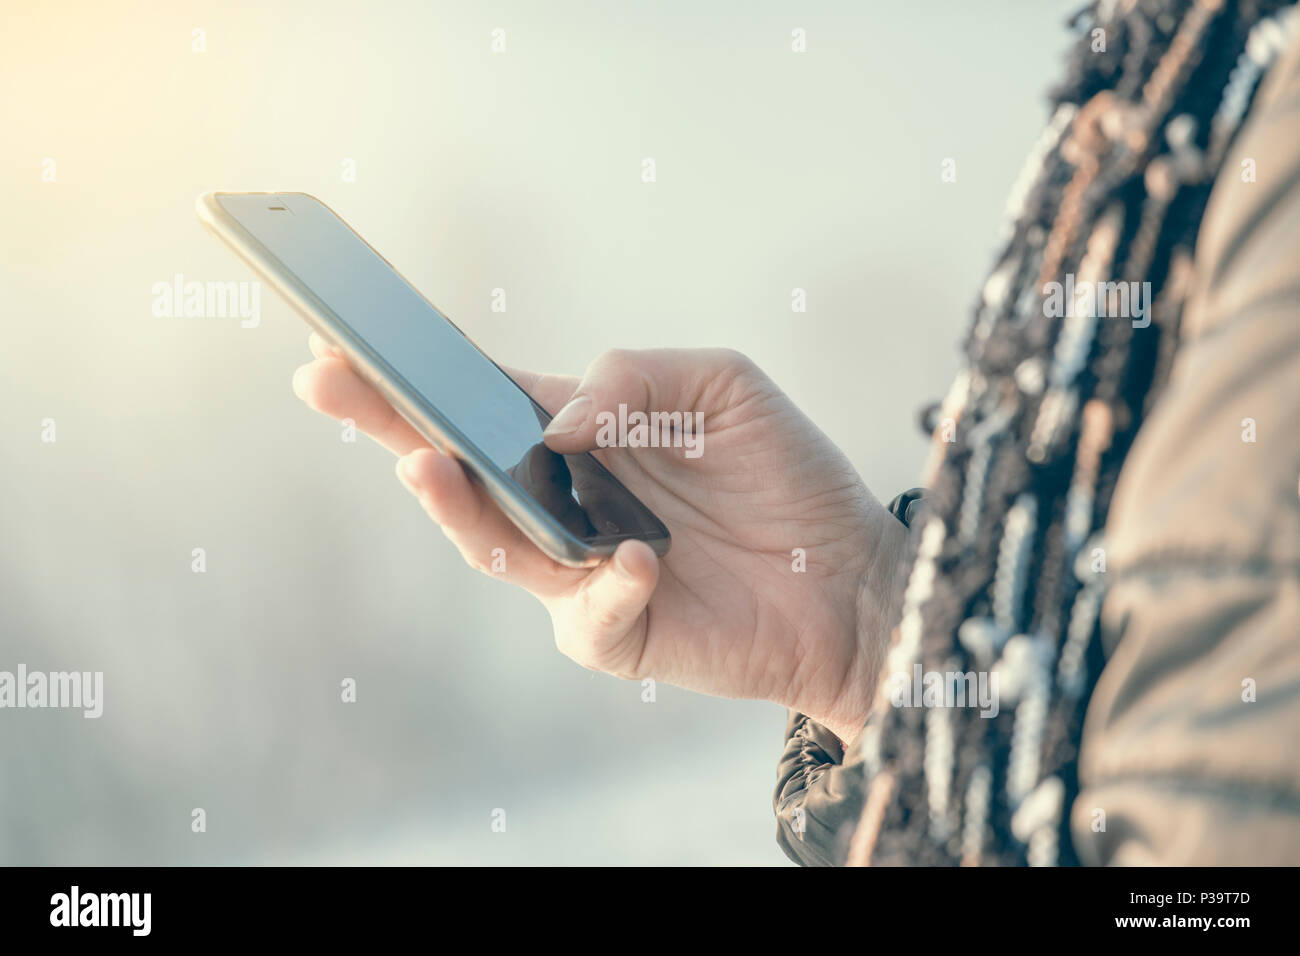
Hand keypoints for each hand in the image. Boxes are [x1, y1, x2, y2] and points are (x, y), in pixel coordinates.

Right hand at [292, 342, 905, 742]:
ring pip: (492, 545)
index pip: (484, 400)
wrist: (852, 573)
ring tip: (429, 462)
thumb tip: (555, 423)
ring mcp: (581, 571)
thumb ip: (634, 378)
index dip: (418, 372)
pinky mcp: (616, 632)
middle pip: (457, 467)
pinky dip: (608, 585)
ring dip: (456, 506)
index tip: (348, 334)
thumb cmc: (785, 475)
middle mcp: (564, 502)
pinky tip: (640, 557)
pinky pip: (587, 616)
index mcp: (581, 435)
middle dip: (388, 425)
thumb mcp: (723, 385)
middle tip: (325, 379)